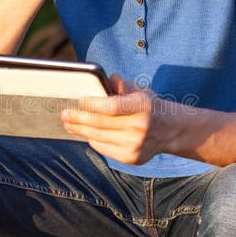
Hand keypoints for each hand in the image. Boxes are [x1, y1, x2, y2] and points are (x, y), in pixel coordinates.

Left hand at [61, 75, 176, 163]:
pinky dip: (93, 140)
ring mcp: (135, 145)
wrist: (170, 130)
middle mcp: (139, 127)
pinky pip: (104, 148)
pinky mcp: (131, 158)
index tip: (78, 101)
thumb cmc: (149, 107)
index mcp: (142, 106)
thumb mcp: (140, 91)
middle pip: (100, 124)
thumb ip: (121, 85)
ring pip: (98, 137)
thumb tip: (105, 78)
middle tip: (64, 114)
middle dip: (78, 119)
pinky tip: (87, 134)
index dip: (92, 105)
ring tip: (69, 124)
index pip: (112, 107)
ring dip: (80, 130)